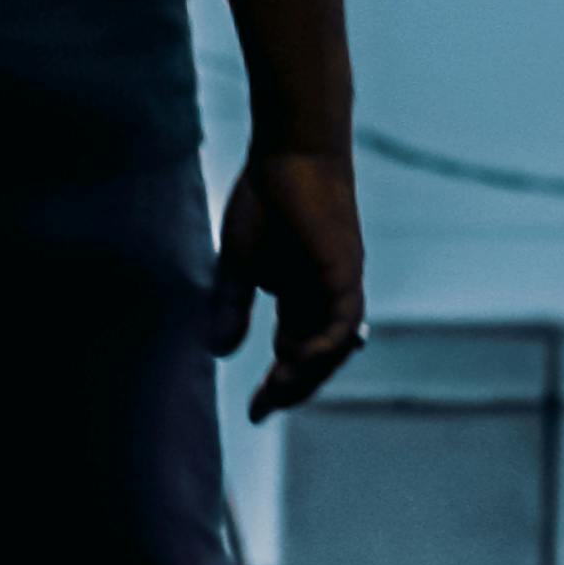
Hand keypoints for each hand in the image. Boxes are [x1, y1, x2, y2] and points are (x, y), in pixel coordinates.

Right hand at [206, 148, 364, 421]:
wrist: (291, 152)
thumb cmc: (266, 198)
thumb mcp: (237, 264)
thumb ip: (231, 307)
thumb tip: (218, 352)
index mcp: (302, 297)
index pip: (294, 354)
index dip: (277, 384)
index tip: (253, 412)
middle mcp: (326, 299)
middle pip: (316, 359)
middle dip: (291, 388)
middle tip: (263, 408)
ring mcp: (340, 287)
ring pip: (333, 348)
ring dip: (308, 374)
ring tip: (278, 391)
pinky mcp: (345, 273)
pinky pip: (341, 323)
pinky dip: (323, 347)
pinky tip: (297, 362)